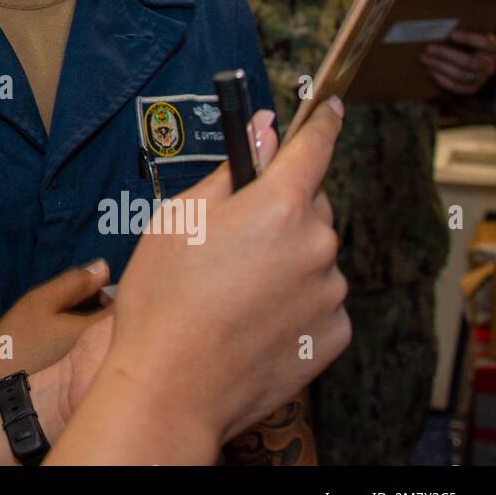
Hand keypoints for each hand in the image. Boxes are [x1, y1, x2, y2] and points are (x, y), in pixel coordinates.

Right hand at [0, 261, 110, 390]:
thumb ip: (75, 282)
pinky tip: (64, 346)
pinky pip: (98, 356)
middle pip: (118, 326)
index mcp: (97, 332)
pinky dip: (88, 345)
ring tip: (66, 326)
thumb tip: (105, 268)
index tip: (91, 292)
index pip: (125, 308)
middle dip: (103, 311)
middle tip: (75, 308)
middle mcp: (104, 355)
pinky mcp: (85, 381)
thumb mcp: (41, 302)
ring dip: (95, 328)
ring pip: (107, 341)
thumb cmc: (19, 340)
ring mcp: (96, 372)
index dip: (111, 295)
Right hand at [49, 100, 349, 462]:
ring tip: (231, 289)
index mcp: (279, 206)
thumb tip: (261, 131)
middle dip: (280, 210)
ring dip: (286, 259)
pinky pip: (319, 301)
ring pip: (314, 256)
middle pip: (310, 207)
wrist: (172, 386)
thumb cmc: (163, 297)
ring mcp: (329, 294)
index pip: (313, 147)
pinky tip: (251, 317)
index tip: (332, 108)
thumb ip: (231, 171)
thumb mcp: (179, 217)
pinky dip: (295, 301)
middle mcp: (317, 245)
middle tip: (231, 236)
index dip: (322, 122)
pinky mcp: (332, 336)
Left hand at [421, 29, 495, 94]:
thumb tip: (439, 32)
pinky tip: (430, 70)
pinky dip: (441, 79)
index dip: (469, 39)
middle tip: (428, 48)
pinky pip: (456, 87)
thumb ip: (460, 35)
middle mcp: (489, 66)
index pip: (484, 44)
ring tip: (424, 58)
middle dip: (445, 54)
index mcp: (492, 50)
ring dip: (439, 67)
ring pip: (460, 75)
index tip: (452, 34)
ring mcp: (481, 79)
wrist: (481, 65)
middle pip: (468, 62)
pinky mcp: (471, 89)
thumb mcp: (472, 39)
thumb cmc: (472, 47)